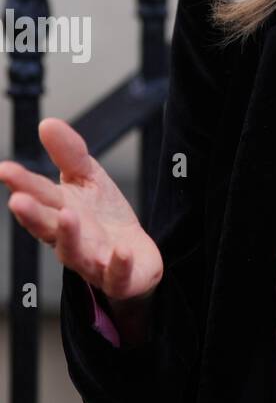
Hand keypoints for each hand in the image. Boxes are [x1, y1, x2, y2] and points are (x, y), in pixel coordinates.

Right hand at [0, 118, 163, 306]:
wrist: (135, 257)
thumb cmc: (103, 219)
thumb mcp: (88, 179)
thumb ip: (69, 154)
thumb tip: (47, 123)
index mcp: (59, 212)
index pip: (39, 196)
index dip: (22, 184)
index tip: (6, 169)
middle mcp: (70, 240)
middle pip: (48, 227)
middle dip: (32, 215)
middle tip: (18, 200)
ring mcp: (93, 261)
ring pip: (75, 253)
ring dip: (69, 236)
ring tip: (67, 216)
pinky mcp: (120, 278)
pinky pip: (117, 275)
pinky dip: (118, 265)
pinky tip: (121, 251)